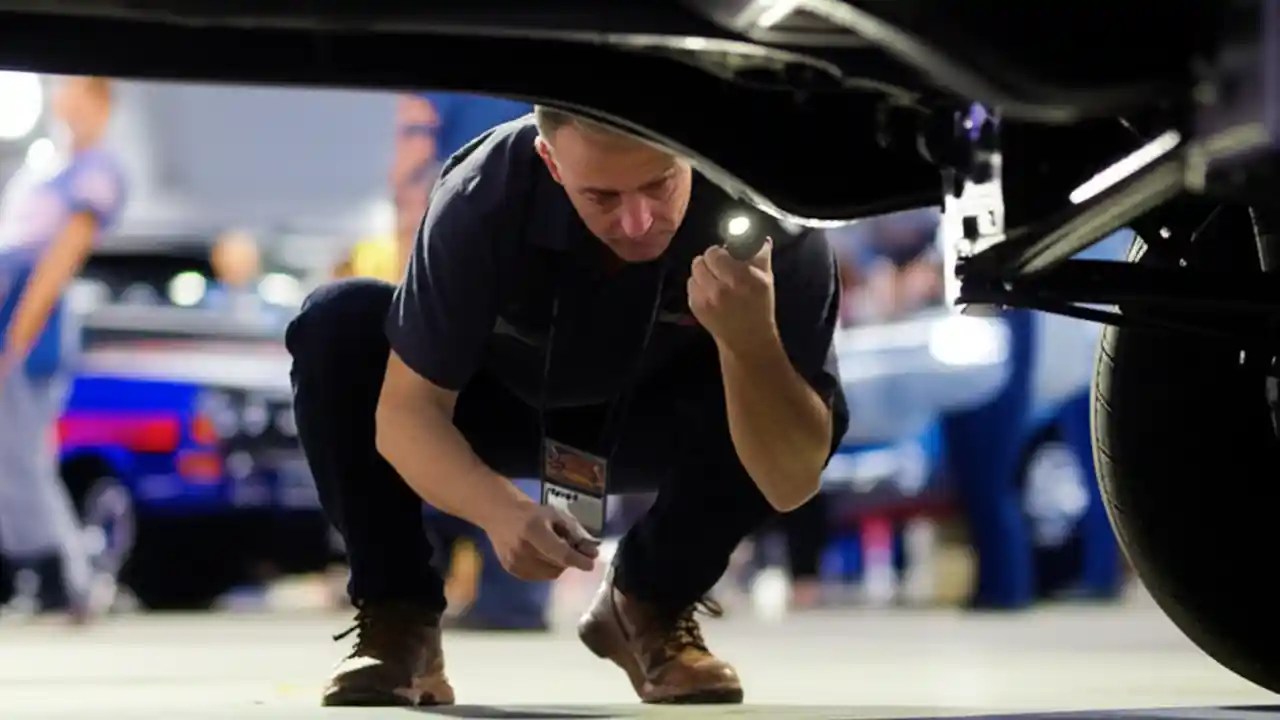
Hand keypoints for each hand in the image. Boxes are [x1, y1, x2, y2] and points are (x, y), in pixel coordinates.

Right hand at [484, 502, 598, 580]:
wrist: (500, 514)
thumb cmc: (531, 512)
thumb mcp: (555, 515)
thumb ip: (574, 533)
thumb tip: (591, 553)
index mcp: (533, 530)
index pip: (561, 553)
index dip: (578, 560)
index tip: (591, 564)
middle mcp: (522, 549)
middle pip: (556, 566)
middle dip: (569, 561)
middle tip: (573, 552)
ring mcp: (514, 561)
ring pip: (548, 575)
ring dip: (558, 566)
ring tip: (556, 553)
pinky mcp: (510, 569)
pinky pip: (537, 577)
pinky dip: (546, 570)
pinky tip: (544, 557)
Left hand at [688, 239, 776, 355]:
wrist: (747, 340)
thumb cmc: (759, 307)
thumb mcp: (766, 280)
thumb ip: (761, 256)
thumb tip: (761, 238)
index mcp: (740, 278)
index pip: (715, 253)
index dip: (719, 252)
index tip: (726, 255)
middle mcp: (720, 288)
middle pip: (701, 260)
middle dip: (710, 261)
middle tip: (719, 267)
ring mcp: (705, 299)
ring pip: (694, 272)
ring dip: (702, 272)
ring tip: (714, 279)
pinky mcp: (696, 307)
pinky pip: (690, 286)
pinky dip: (698, 285)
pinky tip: (710, 292)